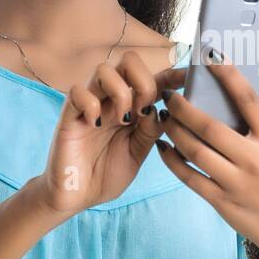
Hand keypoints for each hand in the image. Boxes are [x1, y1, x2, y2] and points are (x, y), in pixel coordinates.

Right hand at [33, 50, 178, 217]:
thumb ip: (151, 131)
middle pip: (128, 61)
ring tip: (122, 120)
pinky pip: (77, 91)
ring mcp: (89, 105)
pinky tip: (95, 124)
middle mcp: (110, 100)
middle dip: (143, 80)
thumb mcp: (137, 153)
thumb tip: (165, 109)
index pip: (154, 79)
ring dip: (120, 92)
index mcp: (131, 107)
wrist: (76, 197)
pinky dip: (90, 104)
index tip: (189, 78)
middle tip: (144, 110)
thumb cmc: (106, 175)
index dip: (173, 75)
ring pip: (103, 70)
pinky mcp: (69, 115)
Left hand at [155, 51, 258, 258]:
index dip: (228, 75)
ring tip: (163, 117)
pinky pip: (190, 177)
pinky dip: (172, 161)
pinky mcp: (221, 200)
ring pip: (196, 152)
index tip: (210, 56)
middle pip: (211, 127)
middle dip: (185, 108)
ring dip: (174, 132)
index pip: (248, 100)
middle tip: (169, 95)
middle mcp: (255, 158)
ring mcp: (236, 181)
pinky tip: (162, 146)